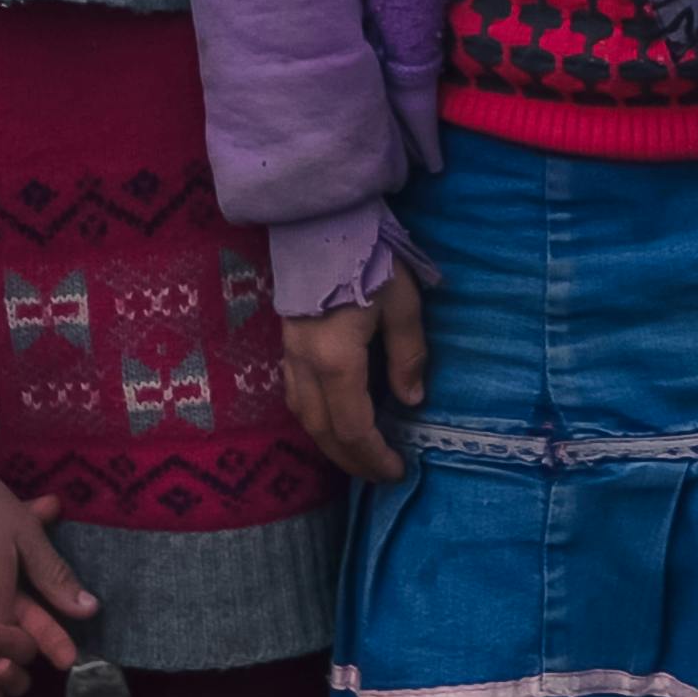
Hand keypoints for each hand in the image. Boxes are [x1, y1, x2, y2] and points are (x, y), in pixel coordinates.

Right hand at [281, 266, 431, 483]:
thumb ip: (408, 354)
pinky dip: (315, 420)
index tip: (397, 471)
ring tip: (358, 457)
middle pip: (323, 432)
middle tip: (380, 475)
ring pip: (304, 417)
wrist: (321, 220)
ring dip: (330, 445)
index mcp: (337, 360)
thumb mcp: (402, 302)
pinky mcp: (286, 344)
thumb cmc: (368, 255)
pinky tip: (333, 421)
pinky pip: (295, 397)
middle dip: (352, 461)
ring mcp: (289, 355)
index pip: (353, 427)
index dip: (374, 456)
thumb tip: (411, 401)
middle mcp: (305, 366)